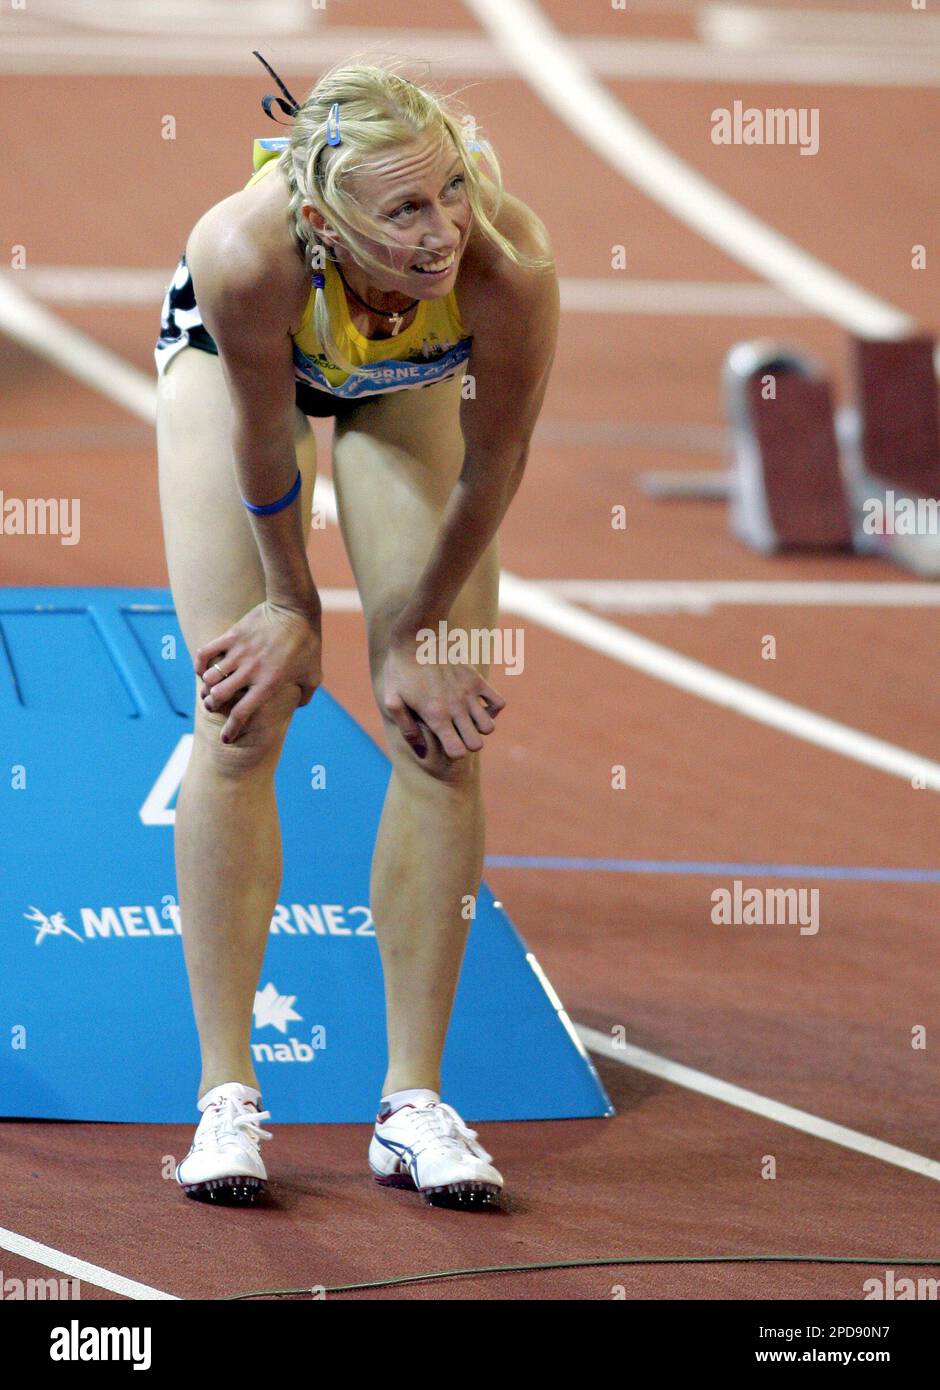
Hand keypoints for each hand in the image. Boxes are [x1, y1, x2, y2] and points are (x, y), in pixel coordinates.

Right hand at [195, 599, 322, 742]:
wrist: (295, 609)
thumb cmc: (307, 643)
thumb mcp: (314, 674)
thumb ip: (306, 695)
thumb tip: (298, 707)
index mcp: (269, 684)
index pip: (242, 713)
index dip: (231, 729)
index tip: (226, 738)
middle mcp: (251, 671)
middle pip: (219, 696)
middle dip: (212, 705)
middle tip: (213, 704)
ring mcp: (239, 653)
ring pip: (210, 677)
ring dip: (207, 686)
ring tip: (210, 686)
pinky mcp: (232, 636)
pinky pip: (206, 653)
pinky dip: (200, 664)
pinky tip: (202, 669)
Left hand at [381, 633, 505, 763]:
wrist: (416, 637)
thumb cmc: (400, 670)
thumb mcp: (392, 700)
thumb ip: (407, 729)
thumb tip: (421, 753)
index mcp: (435, 716)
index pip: (457, 751)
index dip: (452, 751)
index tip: (445, 742)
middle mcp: (456, 708)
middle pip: (477, 744)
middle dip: (467, 743)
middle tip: (455, 731)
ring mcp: (469, 694)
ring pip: (488, 727)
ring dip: (479, 727)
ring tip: (465, 719)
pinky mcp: (477, 680)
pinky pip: (499, 703)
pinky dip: (492, 709)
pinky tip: (478, 705)